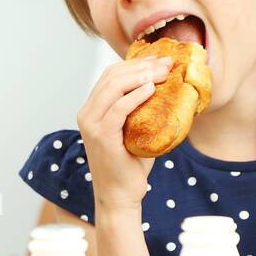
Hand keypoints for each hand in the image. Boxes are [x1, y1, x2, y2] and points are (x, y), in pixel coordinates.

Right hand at [76, 55, 167, 209]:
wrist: (120, 195)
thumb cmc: (130, 165)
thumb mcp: (134, 130)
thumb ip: (141, 110)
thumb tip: (168, 88)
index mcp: (92, 110)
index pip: (110, 75)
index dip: (135, 63)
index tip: (159, 59)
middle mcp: (87, 114)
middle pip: (111, 76)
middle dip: (141, 65)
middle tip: (167, 63)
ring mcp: (91, 124)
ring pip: (113, 87)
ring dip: (141, 75)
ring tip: (163, 72)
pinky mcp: (101, 136)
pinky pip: (119, 108)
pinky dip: (136, 95)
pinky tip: (152, 89)